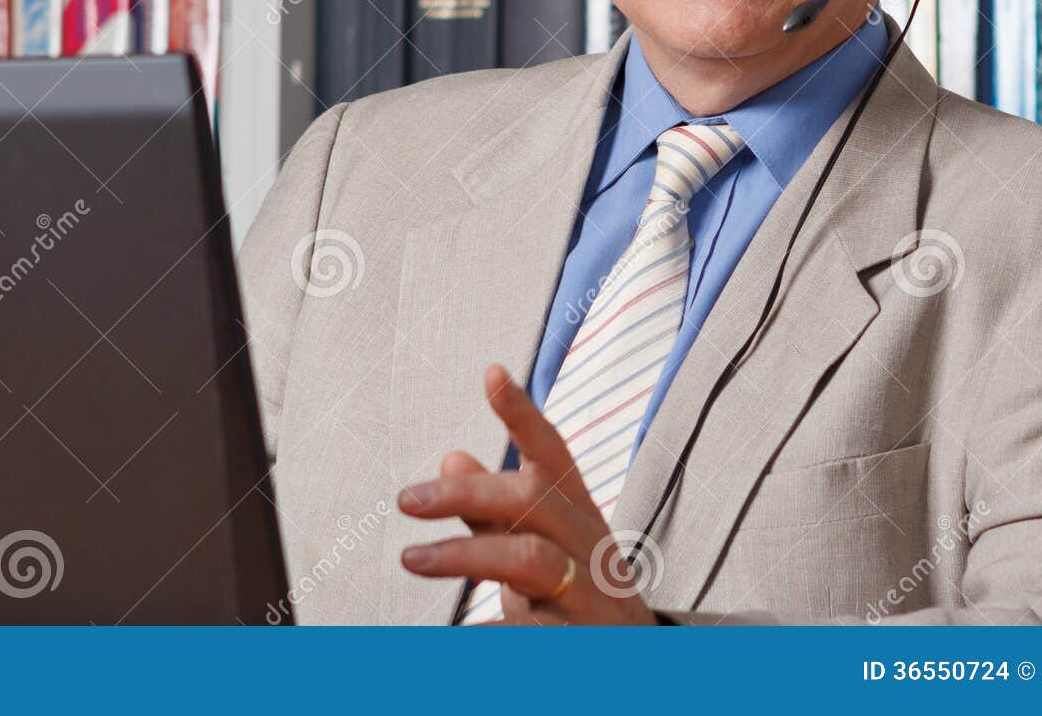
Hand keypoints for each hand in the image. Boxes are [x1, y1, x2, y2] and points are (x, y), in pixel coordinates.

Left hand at [397, 364, 657, 624]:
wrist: (634, 667)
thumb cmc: (577, 602)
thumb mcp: (539, 550)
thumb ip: (492, 513)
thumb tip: (451, 457)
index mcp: (578, 515)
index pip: (553, 455)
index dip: (523, 415)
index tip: (492, 374)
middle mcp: (589, 547)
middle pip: (533, 498)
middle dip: (467, 493)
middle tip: (407, 499)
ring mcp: (589, 595)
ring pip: (530, 558)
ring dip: (463, 554)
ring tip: (411, 558)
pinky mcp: (579, 643)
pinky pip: (526, 631)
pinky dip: (484, 631)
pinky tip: (452, 633)